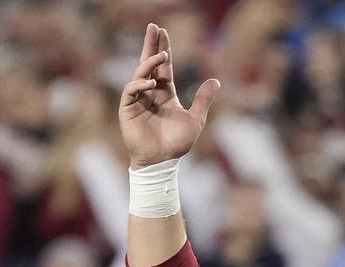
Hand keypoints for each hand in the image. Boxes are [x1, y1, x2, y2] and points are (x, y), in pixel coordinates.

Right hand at [118, 23, 219, 167]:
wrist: (162, 162)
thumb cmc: (177, 144)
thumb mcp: (195, 119)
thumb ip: (203, 100)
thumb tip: (216, 80)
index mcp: (165, 93)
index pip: (163, 66)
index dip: (163, 49)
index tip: (163, 31)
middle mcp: (150, 93)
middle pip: (149, 63)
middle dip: (151, 45)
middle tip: (153, 27)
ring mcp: (138, 100)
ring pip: (140, 73)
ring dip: (149, 63)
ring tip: (160, 55)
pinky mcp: (128, 109)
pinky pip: (131, 91)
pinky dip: (139, 85)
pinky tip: (150, 83)